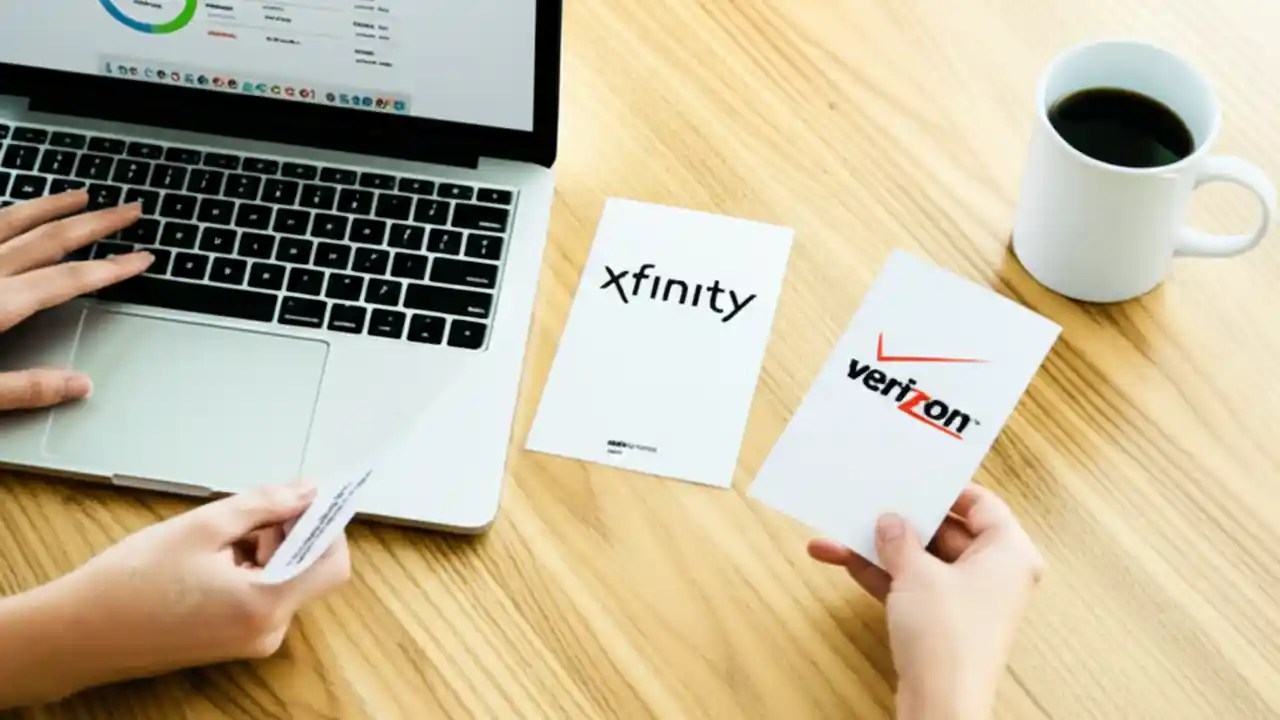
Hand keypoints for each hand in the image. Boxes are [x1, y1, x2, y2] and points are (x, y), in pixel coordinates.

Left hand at [0, 192, 150, 409]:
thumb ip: (24, 388)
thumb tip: (79, 385)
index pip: (68, 279)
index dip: (111, 268)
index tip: (142, 257)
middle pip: (50, 238)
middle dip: (97, 223)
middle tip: (129, 210)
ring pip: (13, 219)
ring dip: (52, 206)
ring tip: (79, 195)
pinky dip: (9, 212)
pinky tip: (14, 211)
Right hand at [13, 480, 349, 702]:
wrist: (76, 635)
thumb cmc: (129, 583)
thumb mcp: (203, 527)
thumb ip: (264, 505)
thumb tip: (305, 491)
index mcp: (265, 605)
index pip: (332, 562)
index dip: (327, 524)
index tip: (313, 497)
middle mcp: (266, 632)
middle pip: (309, 570)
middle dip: (292, 533)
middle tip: (257, 508)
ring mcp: (250, 642)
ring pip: (284, 581)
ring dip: (269, 549)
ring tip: (224, 533)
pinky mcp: (232, 642)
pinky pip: (262, 597)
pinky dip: (252, 569)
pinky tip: (214, 555)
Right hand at [807, 485, 1043, 719]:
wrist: (940, 704)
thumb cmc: (947, 636)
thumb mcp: (916, 573)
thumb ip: (900, 539)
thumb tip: (891, 521)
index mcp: (1008, 553)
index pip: (982, 504)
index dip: (946, 489)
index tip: (913, 476)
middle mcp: (993, 574)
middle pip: (945, 531)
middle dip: (901, 520)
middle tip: (870, 498)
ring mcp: (966, 600)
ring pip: (921, 560)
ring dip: (880, 547)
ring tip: (839, 527)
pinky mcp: (940, 623)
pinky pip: (909, 585)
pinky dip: (879, 574)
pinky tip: (838, 557)